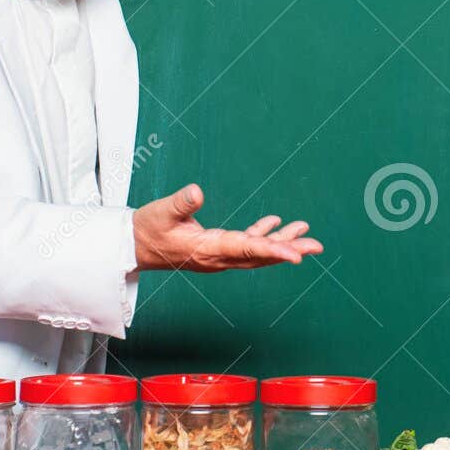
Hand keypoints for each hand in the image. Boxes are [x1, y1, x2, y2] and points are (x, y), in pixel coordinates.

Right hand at [133, 183, 322, 272]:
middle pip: (260, 256)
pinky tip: (274, 223)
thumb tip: (197, 191)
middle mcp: (218, 257)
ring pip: (256, 252)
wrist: (133, 246)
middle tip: (317, 246)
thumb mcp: (160, 213)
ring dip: (282, 242)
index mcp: (208, 250)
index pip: (247, 250)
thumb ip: (180, 203)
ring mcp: (218, 255)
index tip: (298, 255)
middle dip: (289, 249)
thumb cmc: (146, 230)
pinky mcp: (216, 249)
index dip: (274, 251)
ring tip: (305, 231)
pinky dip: (263, 236)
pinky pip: (246, 245)